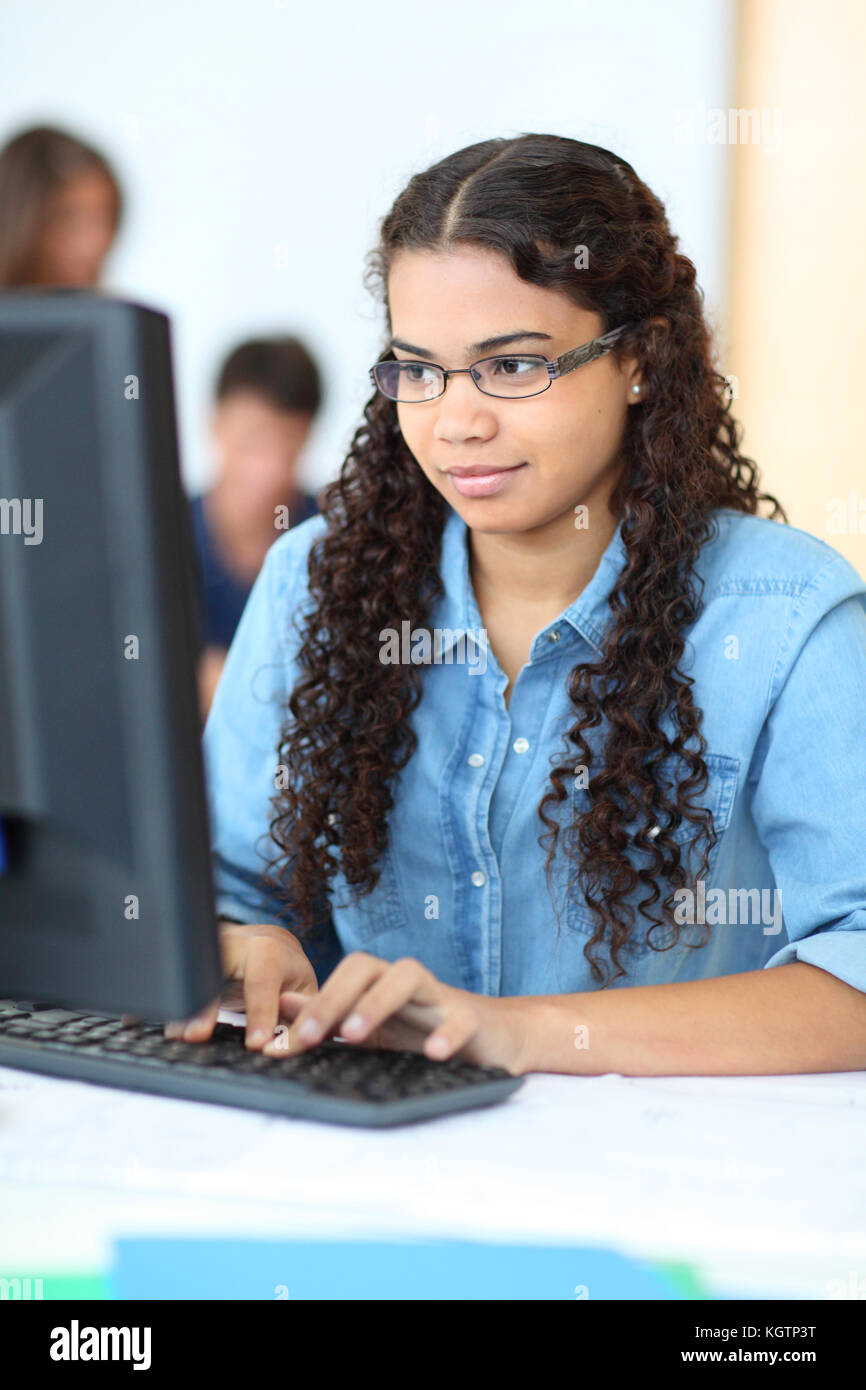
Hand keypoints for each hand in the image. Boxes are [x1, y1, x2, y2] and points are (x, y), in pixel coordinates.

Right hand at [163, 921, 317, 1048]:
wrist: (269, 945)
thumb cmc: (288, 976)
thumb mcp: (305, 992)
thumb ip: (302, 1014)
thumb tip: (290, 1039)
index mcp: (270, 951)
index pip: (263, 981)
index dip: (259, 1013)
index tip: (256, 1044)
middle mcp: (237, 944)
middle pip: (216, 967)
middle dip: (204, 1002)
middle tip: (195, 1036)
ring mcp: (211, 947)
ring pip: (192, 970)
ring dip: (181, 1005)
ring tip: (176, 1034)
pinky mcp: (194, 957)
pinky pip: (177, 976)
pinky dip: (169, 1001)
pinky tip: (159, 1021)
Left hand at [261, 952, 529, 1074]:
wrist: (496, 1036)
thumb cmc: (428, 1031)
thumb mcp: (375, 1027)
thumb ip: (331, 1016)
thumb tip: (284, 1005)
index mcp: (380, 984)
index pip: (340, 978)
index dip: (312, 1004)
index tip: (285, 1044)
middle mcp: (406, 982)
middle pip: (366, 966)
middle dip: (333, 998)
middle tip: (310, 1036)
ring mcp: (440, 997)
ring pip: (408, 977)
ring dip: (377, 1004)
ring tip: (353, 1035)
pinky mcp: (472, 1019)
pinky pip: (460, 1019)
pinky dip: (446, 1034)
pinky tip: (432, 1053)